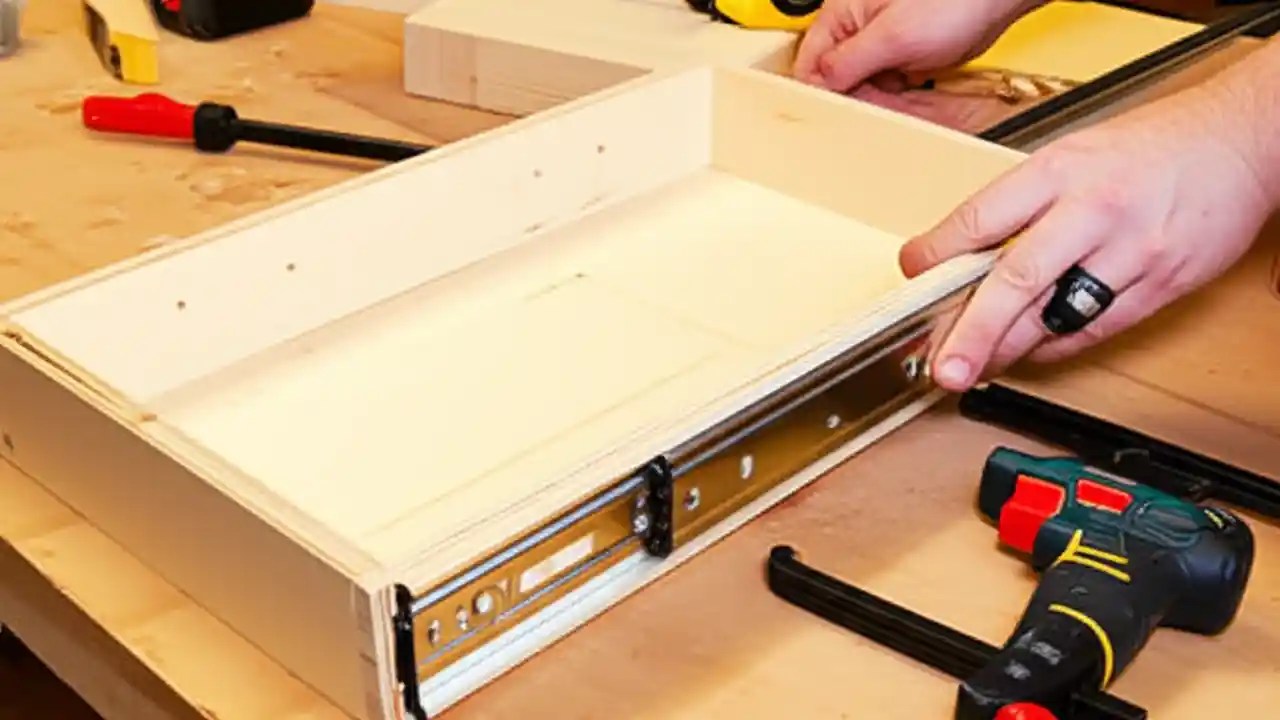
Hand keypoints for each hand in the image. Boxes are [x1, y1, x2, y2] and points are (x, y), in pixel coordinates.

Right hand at [793, 0, 1041, 93]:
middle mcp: (857, 26)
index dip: (818, 93)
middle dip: (851, 99)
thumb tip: (819, 82)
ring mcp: (879, 40)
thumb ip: (848, 61)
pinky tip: (901, 104)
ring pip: (860, 84)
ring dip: (873, 101)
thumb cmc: (954, 0)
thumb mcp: (893, 37)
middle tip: (866, 116)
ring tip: (887, 111)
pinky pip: (884, 83)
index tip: (830, 115)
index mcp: (842, 13)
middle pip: (835, 77)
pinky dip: (891, 97)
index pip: (810, 63)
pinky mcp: (900, 52)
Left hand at [899, 82, 1277, 391]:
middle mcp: (1092, 211)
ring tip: (975, 366)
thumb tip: (964, 253)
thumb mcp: (1073, 153)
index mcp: (1061, 170)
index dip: (938, 254)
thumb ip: (1022, 203)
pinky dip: (1056, 346)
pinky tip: (1029, 353)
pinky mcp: (1161, 284)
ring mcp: (1130, 251)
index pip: (983, 218)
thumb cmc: (1152, 147)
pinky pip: (1097, 328)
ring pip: (1056, 315)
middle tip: (943, 365)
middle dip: (972, 331)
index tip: (912, 275)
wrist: (1243, 141)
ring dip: (1009, 349)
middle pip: (1016, 280)